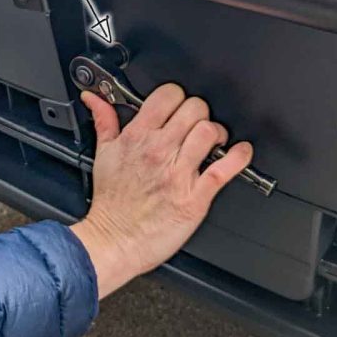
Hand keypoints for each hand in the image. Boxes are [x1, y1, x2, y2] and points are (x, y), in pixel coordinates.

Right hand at [70, 84, 253, 298]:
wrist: (114, 241)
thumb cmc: (112, 203)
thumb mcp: (103, 154)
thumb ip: (104, 121)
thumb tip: (95, 99)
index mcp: (137, 137)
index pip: (168, 95)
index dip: (177, 96)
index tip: (178, 106)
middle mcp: (159, 151)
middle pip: (194, 109)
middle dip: (199, 114)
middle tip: (197, 125)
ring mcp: (178, 174)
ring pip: (209, 132)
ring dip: (217, 133)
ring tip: (214, 142)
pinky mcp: (194, 198)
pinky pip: (223, 170)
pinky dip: (238, 158)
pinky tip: (240, 153)